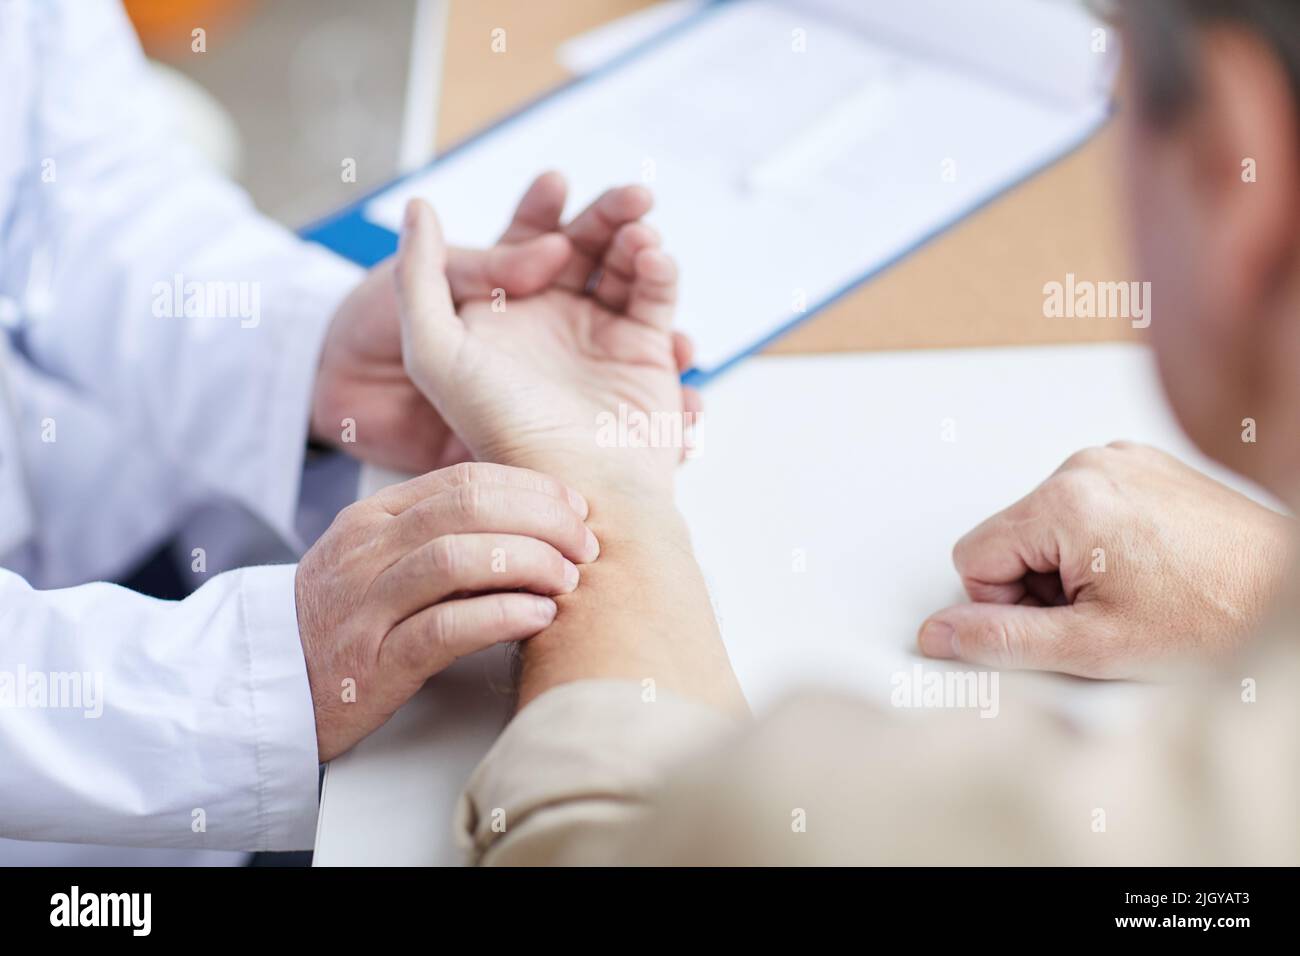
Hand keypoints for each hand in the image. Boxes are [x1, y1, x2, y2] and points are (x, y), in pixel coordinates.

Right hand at [295, 462, 597, 760]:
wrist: (267, 685)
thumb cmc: (342, 621)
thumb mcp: (376, 558)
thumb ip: (437, 532)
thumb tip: (531, 520)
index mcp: (373, 518)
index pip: (464, 481)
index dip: (530, 489)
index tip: (573, 508)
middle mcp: (367, 553)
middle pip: (467, 510)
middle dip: (540, 520)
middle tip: (582, 545)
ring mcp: (366, 607)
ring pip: (455, 560)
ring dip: (526, 564)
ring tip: (565, 580)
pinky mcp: (373, 664)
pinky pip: (444, 629)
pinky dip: (500, 617)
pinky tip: (537, 617)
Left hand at [393, 180, 695, 493]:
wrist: (567, 493)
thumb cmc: (497, 428)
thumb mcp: (432, 350)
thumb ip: (418, 275)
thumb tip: (419, 207)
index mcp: (505, 313)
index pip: (526, 240)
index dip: (542, 207)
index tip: (555, 183)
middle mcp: (553, 322)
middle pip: (585, 244)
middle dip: (608, 214)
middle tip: (632, 195)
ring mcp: (601, 338)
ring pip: (625, 266)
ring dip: (638, 240)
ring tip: (642, 236)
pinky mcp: (645, 357)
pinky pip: (656, 300)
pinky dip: (661, 275)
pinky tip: (655, 264)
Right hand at [917, 442, 1291, 678]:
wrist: (1294, 595)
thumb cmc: (1216, 617)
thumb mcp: (1094, 647)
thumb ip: (1001, 642)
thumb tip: (939, 634)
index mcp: (1067, 500)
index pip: (972, 557)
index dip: (1004, 605)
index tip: (1061, 620)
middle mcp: (1088, 465)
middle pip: (1008, 537)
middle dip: (1040, 583)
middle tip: (1104, 610)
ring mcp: (1118, 460)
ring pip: (1043, 524)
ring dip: (1069, 565)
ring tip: (1130, 589)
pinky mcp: (1143, 464)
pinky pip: (1083, 506)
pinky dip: (1098, 543)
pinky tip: (1143, 568)